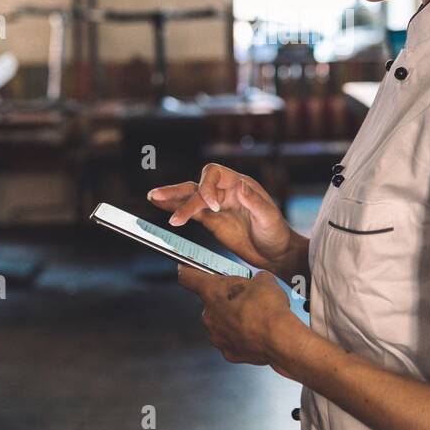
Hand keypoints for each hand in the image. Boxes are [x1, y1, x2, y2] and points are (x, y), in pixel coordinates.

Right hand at [148, 164, 296, 276]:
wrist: (276, 254)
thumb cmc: (277, 234)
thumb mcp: (269, 218)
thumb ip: (255, 202)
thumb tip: (241, 185)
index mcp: (239, 184)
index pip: (213, 175)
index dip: (207, 187)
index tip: (211, 207)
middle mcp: (226, 192)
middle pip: (197, 184)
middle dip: (178, 190)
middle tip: (159, 196)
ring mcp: (217, 206)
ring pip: (190, 197)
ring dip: (172, 197)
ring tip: (153, 197)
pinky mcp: (212, 221)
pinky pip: (191, 212)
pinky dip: (177, 209)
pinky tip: (163, 207)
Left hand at [177, 266, 294, 374]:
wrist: (279, 339)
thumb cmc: (268, 308)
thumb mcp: (264, 280)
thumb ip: (254, 279)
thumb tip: (258, 282)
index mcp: (212, 292)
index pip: (188, 278)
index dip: (188, 272)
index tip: (185, 271)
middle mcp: (209, 315)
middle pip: (211, 302)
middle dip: (226, 299)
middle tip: (245, 298)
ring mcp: (217, 336)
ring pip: (221, 323)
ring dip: (233, 319)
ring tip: (254, 317)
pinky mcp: (229, 352)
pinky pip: (232, 341)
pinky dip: (242, 337)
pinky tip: (256, 333)